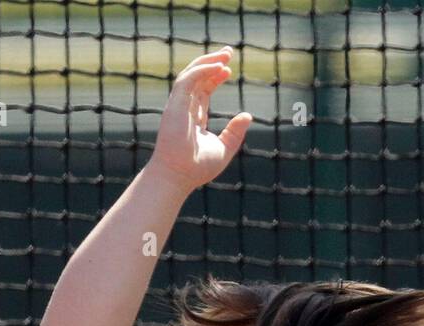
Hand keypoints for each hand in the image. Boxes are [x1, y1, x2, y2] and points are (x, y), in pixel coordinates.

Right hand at [146, 47, 252, 191]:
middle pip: (197, 78)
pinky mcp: (175, 105)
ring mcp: (178, 105)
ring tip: (225, 54)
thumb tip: (248, 115)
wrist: (179, 176)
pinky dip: (202, 71)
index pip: (203, 90)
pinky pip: (187, 80)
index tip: (228, 68)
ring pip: (191, 74)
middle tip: (229, 51)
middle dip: (212, 62)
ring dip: (207, 61)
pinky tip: (218, 66)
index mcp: (193, 117)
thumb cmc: (197, 168)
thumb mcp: (224, 148)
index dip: (215, 77)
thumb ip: (235, 132)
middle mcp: (184, 108)